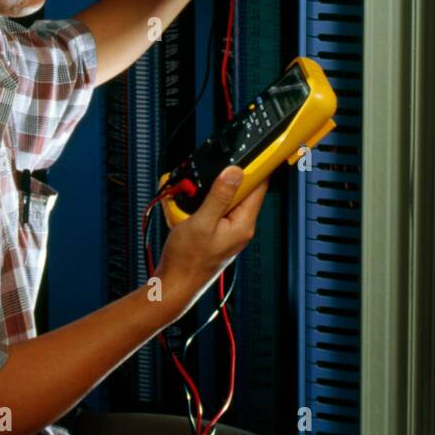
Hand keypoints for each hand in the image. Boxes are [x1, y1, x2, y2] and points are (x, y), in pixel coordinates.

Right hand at [153, 166, 268, 319]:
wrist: (174, 284)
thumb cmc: (187, 261)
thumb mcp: (201, 222)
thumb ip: (219, 196)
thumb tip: (235, 172)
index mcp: (243, 224)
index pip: (260, 187)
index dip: (258, 166)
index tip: (254, 150)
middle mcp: (241, 227)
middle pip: (243, 190)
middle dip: (227, 178)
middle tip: (211, 175)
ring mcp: (230, 230)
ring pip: (228, 199)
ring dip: (213, 191)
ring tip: (196, 195)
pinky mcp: (218, 233)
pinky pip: (217, 209)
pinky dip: (205, 203)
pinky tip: (191, 207)